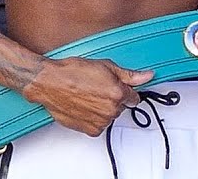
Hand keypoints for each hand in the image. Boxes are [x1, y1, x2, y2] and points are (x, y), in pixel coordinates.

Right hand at [21, 58, 153, 136]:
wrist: (49, 82)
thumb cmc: (73, 72)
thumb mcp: (106, 66)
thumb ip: (130, 75)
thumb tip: (147, 76)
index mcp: (118, 93)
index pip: (134, 98)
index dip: (126, 91)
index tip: (119, 89)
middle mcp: (111, 110)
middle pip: (121, 107)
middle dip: (113, 99)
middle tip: (97, 89)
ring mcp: (100, 121)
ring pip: (109, 116)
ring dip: (103, 109)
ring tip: (88, 96)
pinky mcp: (89, 130)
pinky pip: (99, 125)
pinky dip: (93, 118)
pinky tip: (84, 106)